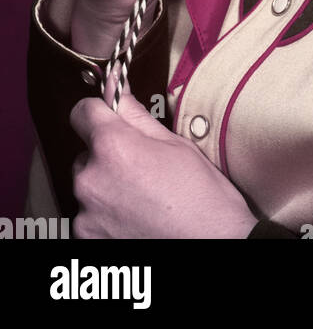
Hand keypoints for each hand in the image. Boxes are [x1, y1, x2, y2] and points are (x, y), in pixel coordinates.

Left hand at [70, 93, 258, 238]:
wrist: (211, 244)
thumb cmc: (201, 197)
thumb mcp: (176, 144)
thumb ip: (137, 115)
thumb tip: (116, 88)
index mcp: (114, 147)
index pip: (82, 112)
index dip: (98, 111)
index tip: (108, 116)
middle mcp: (91, 180)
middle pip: (87, 154)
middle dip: (108, 156)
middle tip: (142, 168)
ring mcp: (86, 214)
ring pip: (89, 186)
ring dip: (107, 187)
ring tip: (142, 198)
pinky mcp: (86, 239)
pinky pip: (89, 215)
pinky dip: (106, 215)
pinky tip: (135, 217)